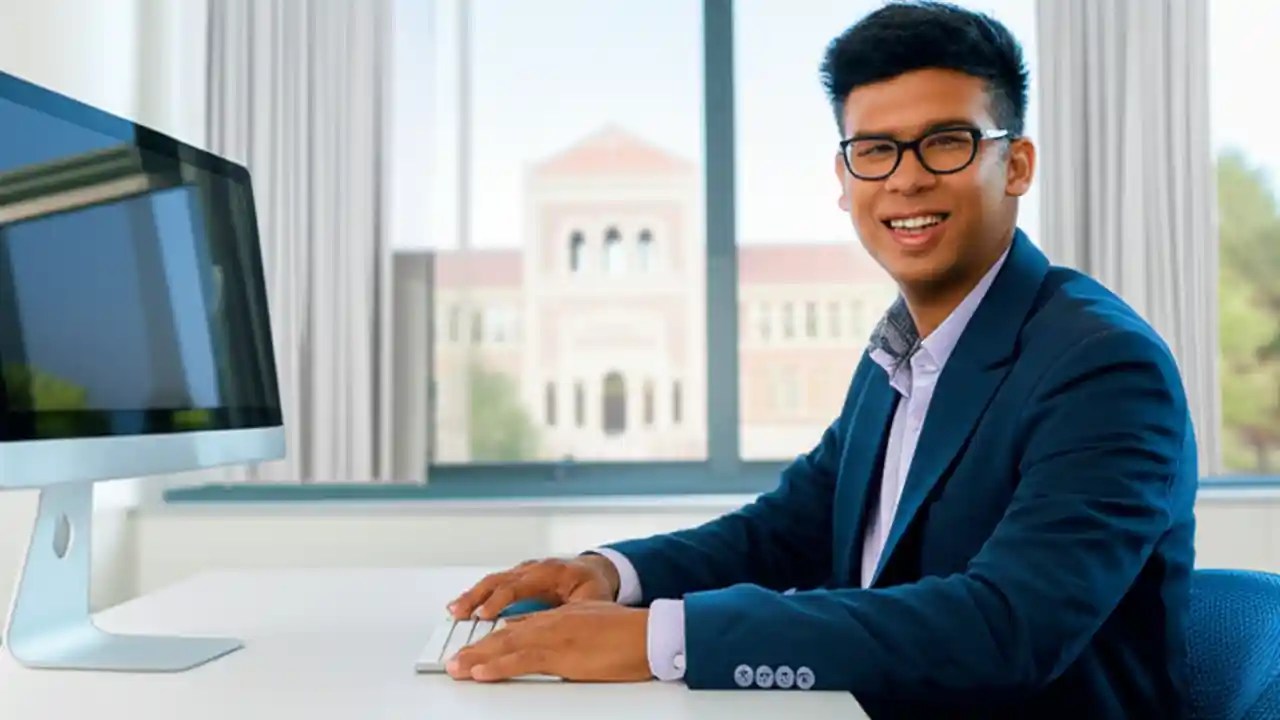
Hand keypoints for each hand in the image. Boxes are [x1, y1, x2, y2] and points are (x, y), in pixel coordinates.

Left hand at [446, 601, 650, 681]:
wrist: (647, 633)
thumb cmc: (628, 632)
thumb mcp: (592, 624)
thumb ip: (569, 629)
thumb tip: (551, 641)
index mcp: (559, 617)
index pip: (517, 627)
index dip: (493, 640)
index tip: (474, 649)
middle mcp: (550, 623)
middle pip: (504, 635)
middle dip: (476, 650)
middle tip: (454, 662)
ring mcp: (553, 637)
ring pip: (505, 646)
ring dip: (477, 659)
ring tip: (456, 669)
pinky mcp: (560, 654)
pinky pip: (521, 661)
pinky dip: (497, 666)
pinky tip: (480, 673)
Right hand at [447, 555, 620, 620]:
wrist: (596, 568)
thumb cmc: (594, 585)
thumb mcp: (592, 599)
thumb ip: (577, 612)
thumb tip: (568, 626)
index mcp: (552, 571)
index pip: (520, 584)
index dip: (500, 600)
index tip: (485, 615)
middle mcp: (534, 568)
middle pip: (499, 579)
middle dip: (476, 596)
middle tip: (459, 613)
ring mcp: (525, 571)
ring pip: (493, 580)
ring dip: (473, 595)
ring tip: (454, 610)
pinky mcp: (519, 577)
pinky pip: (495, 584)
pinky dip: (478, 594)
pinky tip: (465, 607)